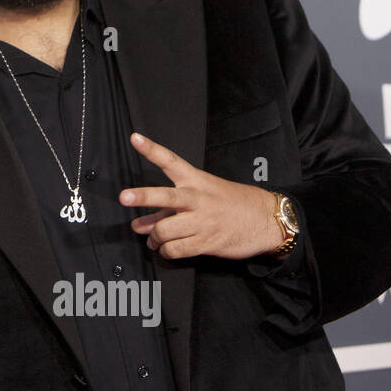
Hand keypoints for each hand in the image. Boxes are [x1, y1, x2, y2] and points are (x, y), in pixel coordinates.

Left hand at [119, 132, 282, 260]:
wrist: (265, 220)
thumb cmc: (229, 204)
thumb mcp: (200, 198)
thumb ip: (165, 211)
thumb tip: (137, 224)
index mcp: (196, 181)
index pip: (170, 161)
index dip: (151, 150)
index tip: (134, 138)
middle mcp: (197, 199)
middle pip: (166, 196)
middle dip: (144, 196)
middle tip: (124, 196)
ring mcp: (202, 221)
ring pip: (164, 230)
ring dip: (153, 239)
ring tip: (154, 240)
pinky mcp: (207, 242)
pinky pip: (175, 250)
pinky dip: (166, 252)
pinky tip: (166, 249)